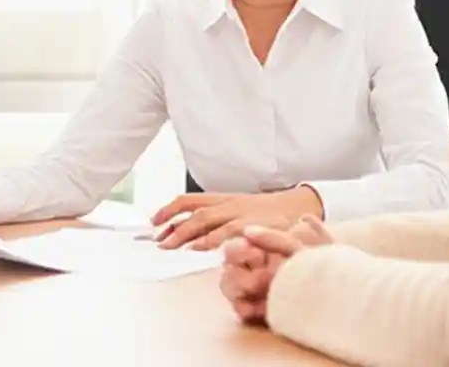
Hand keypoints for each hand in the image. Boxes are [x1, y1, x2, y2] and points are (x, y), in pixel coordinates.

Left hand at [151, 186, 322, 250]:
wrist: (296, 206)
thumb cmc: (263, 211)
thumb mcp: (237, 208)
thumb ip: (216, 217)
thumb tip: (189, 232)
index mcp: (222, 199)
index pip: (188, 201)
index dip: (168, 210)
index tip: (153, 222)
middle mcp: (228, 204)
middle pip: (194, 213)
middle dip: (173, 228)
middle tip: (159, 243)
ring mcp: (240, 214)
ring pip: (207, 221)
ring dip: (187, 235)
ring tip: (172, 247)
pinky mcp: (254, 225)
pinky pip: (229, 232)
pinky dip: (213, 241)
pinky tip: (202, 250)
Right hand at [218, 215, 332, 323]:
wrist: (341, 290)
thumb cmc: (319, 262)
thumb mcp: (301, 245)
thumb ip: (274, 238)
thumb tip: (248, 231)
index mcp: (257, 249)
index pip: (233, 247)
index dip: (239, 251)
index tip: (257, 255)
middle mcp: (250, 268)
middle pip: (227, 269)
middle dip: (241, 274)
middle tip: (265, 277)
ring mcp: (252, 290)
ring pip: (229, 288)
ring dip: (242, 288)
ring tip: (265, 290)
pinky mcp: (257, 309)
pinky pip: (241, 309)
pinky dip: (248, 308)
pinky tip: (262, 307)